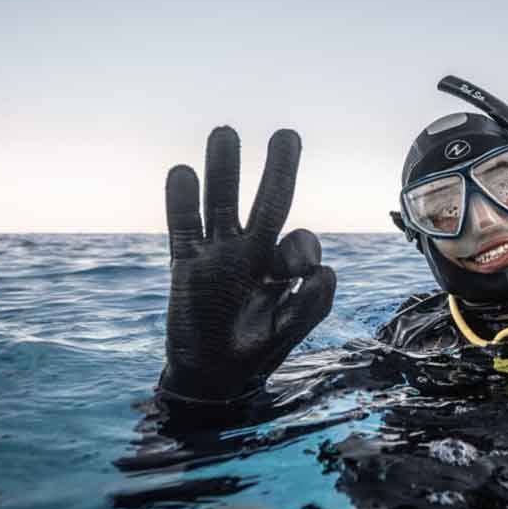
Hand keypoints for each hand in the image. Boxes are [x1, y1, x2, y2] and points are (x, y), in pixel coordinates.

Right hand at [160, 127, 335, 401]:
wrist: (212, 376)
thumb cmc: (255, 351)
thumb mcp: (289, 332)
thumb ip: (311, 304)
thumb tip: (325, 269)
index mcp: (283, 266)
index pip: (297, 240)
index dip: (301, 248)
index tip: (298, 271)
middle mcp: (252, 251)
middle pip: (266, 202)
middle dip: (277, 170)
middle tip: (287, 136)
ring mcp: (217, 253)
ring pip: (221, 202)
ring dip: (224, 170)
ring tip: (226, 132)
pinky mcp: (186, 262)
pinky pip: (183, 226)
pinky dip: (181, 201)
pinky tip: (183, 172)